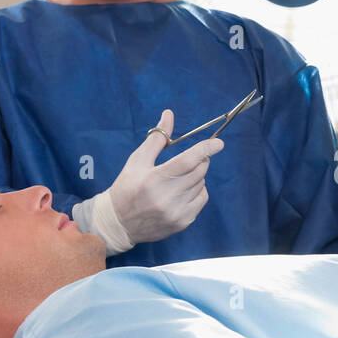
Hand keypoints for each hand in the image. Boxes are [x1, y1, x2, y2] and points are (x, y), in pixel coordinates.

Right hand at [108, 110, 223, 243]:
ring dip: (196, 176)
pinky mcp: (183, 222)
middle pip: (199, 171)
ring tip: (176, 180)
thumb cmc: (127, 187)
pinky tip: (182, 191)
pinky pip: (202, 198)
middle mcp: (167, 198)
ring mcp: (177, 212)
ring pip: (201, 184)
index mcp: (154, 179)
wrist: (119, 223)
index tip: (218, 143)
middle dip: (199, 160)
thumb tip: (169, 114)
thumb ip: (157, 138)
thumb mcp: (137, 160)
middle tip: (189, 159)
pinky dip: (197, 190)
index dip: (205, 150)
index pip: (187, 161)